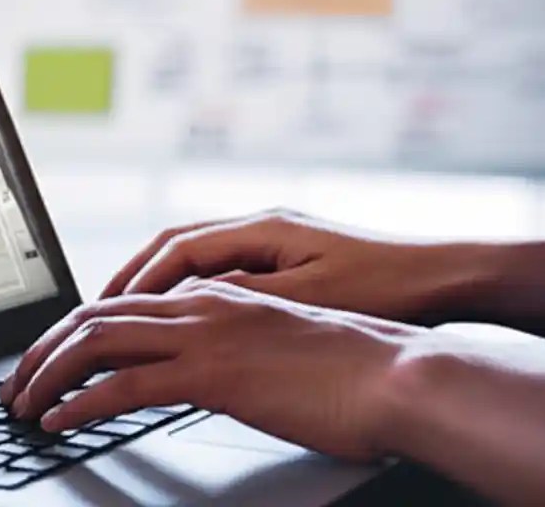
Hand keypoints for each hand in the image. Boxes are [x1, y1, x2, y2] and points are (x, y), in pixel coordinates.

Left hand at [0, 279, 421, 462]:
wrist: (398, 374)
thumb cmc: (356, 369)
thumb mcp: (286, 349)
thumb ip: (242, 350)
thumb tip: (216, 372)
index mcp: (220, 295)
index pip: (127, 302)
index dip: (78, 329)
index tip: (51, 360)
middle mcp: (204, 304)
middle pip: (98, 314)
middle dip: (46, 349)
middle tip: (17, 384)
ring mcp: (206, 334)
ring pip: (98, 341)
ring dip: (49, 373)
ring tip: (23, 405)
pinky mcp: (212, 374)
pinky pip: (123, 384)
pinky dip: (80, 402)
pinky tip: (59, 421)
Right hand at [99, 210, 487, 322]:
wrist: (446, 277)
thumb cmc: (388, 286)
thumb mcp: (310, 298)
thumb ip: (246, 297)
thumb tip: (186, 304)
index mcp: (264, 228)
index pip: (178, 248)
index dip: (138, 279)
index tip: (105, 308)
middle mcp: (264, 225)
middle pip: (179, 245)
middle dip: (135, 277)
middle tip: (98, 311)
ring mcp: (278, 239)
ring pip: (199, 257)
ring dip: (161, 284)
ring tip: (129, 316)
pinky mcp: (293, 258)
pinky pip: (225, 270)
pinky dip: (194, 291)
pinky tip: (186, 318)